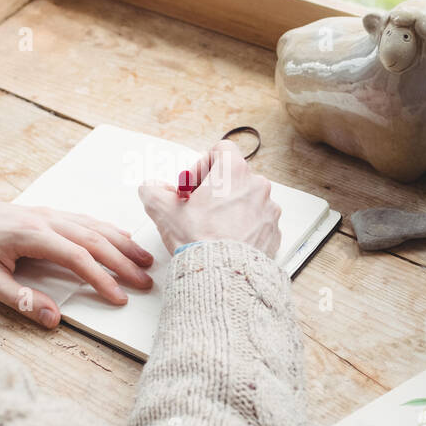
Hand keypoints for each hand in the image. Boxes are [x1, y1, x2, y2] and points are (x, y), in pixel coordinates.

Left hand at [0, 199, 154, 327]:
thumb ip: (19, 298)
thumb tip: (53, 318)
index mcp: (31, 235)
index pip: (77, 258)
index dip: (101, 279)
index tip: (119, 298)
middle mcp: (44, 219)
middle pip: (93, 239)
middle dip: (122, 261)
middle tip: (145, 281)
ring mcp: (46, 213)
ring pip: (93, 226)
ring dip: (121, 243)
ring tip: (145, 260)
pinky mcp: (45, 213)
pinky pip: (83, 220)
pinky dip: (106, 229)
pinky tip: (120, 236)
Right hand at [137, 139, 281, 256]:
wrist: (224, 275)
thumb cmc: (199, 240)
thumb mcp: (163, 210)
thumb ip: (153, 191)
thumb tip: (151, 189)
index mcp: (234, 171)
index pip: (221, 150)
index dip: (202, 165)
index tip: (192, 186)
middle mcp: (257, 185)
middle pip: (233, 177)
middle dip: (214, 190)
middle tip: (198, 209)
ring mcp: (269, 209)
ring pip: (246, 199)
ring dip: (230, 208)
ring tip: (213, 228)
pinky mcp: (273, 231)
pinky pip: (258, 221)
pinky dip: (244, 227)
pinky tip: (227, 240)